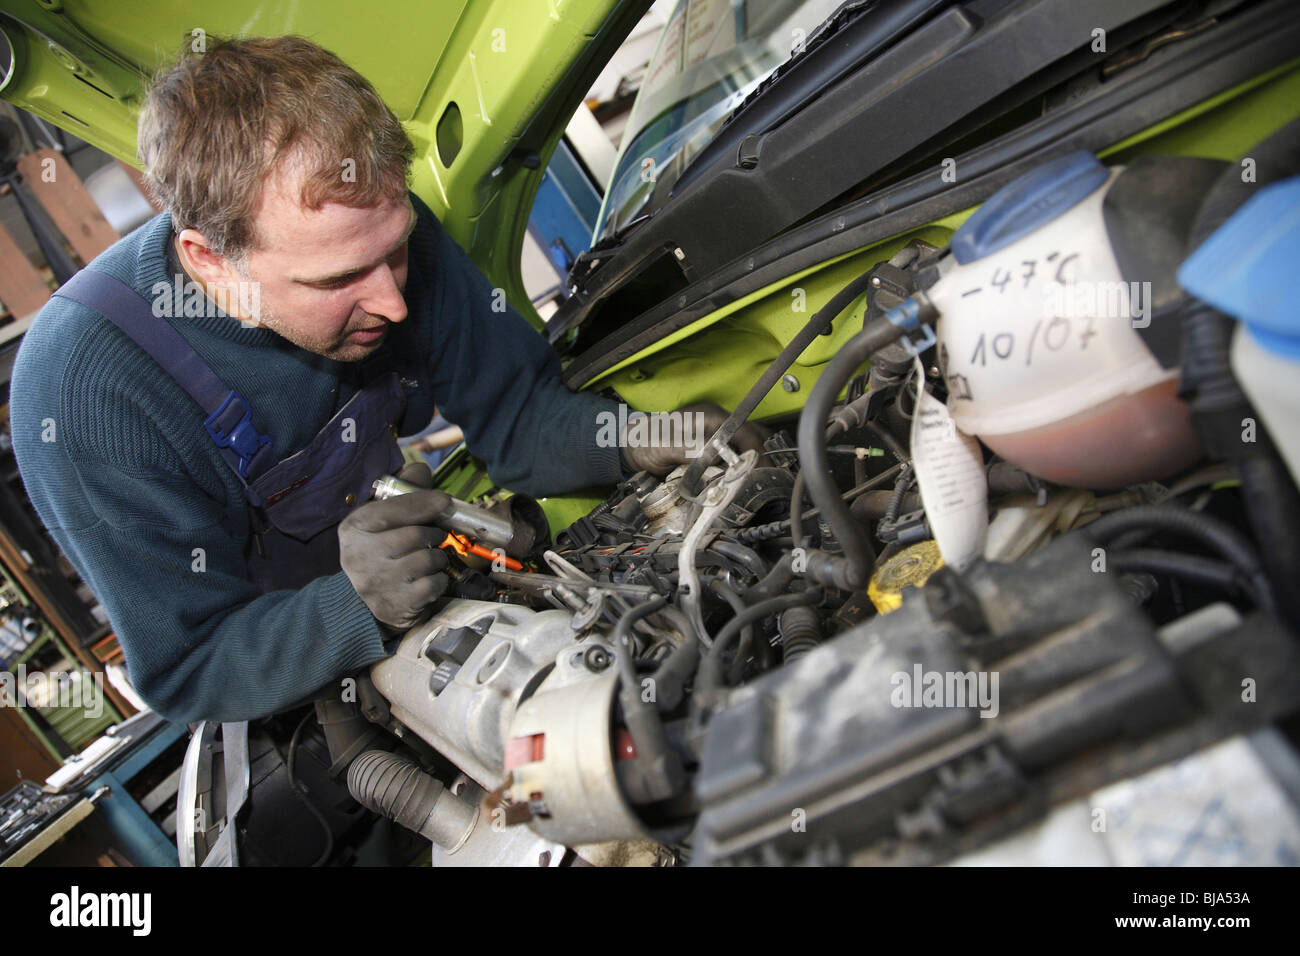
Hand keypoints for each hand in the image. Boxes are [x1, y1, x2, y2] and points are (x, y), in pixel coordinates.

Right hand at [339, 461, 452, 629]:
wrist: (366, 603)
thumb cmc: (381, 551)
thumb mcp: (381, 519)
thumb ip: (402, 493)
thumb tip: (420, 470)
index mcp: (354, 528)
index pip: (392, 510)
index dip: (423, 503)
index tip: (445, 502)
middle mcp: (360, 556)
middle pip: (415, 535)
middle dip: (434, 534)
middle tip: (434, 537)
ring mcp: (377, 583)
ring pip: (428, 559)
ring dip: (437, 558)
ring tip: (427, 560)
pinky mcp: (396, 605)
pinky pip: (434, 584)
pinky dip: (439, 580)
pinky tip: (426, 580)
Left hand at [620, 402, 766, 476]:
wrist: (634, 448)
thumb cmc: (648, 441)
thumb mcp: (668, 445)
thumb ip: (691, 449)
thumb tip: (715, 456)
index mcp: (711, 417)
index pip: (744, 430)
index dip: (756, 448)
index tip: (764, 468)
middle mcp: (717, 424)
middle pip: (749, 438)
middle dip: (759, 457)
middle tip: (764, 478)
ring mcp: (714, 437)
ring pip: (742, 448)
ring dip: (749, 463)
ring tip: (756, 482)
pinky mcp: (710, 449)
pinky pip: (730, 457)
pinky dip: (737, 468)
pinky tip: (739, 481)